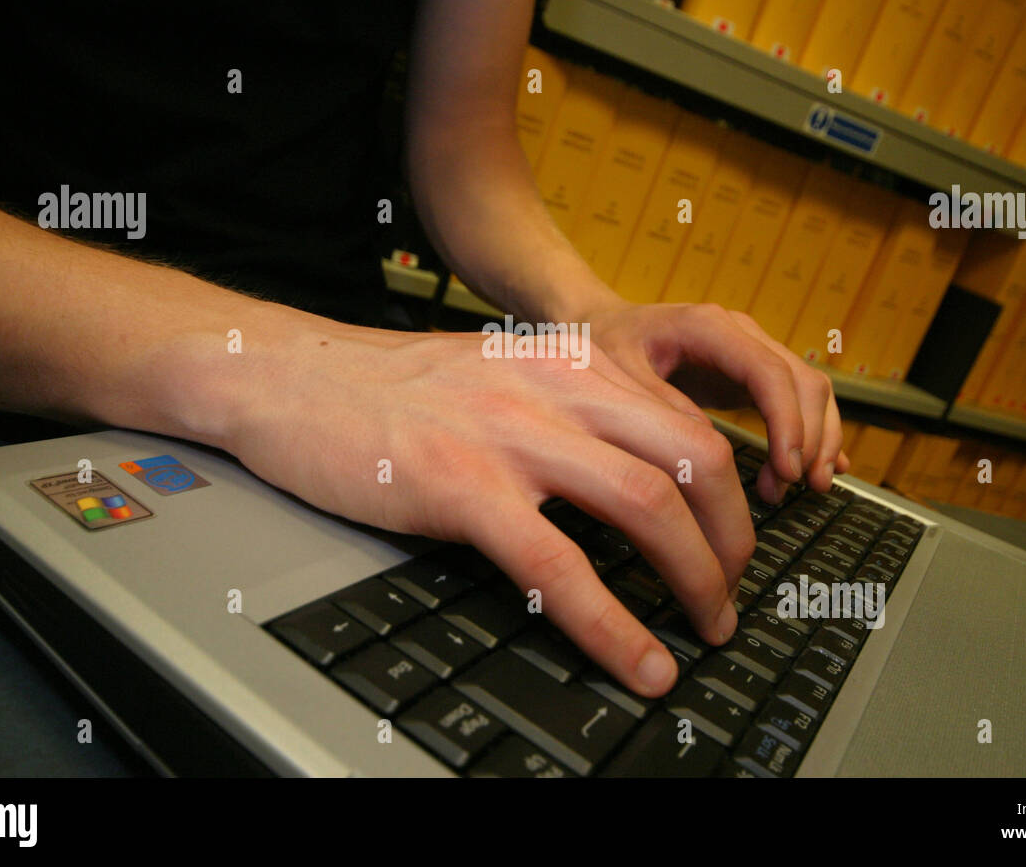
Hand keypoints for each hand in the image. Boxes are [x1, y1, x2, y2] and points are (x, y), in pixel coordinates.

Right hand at [217, 310, 754, 696]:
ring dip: (697, 578)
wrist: (291, 376)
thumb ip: (570, 412)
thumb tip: (632, 477)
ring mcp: (512, 436)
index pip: (690, 424)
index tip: (733, 543)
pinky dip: (612, 625)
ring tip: (707, 629)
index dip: (732, 494)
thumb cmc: (390, 388)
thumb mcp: (502, 377)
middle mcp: (559, 388)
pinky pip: (560, 566)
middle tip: (730, 594)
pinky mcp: (462, 486)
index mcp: (574, 361)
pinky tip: (638, 663)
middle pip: (696, 459)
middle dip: (735, 540)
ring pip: (648, 504)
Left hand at [579, 298, 850, 502]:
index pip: (768, 372)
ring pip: (810, 392)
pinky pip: (798, 401)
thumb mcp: (618, 375)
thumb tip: (706, 450)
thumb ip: (660, 407)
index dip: (787, 422)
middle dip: (808, 439)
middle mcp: (740, 335)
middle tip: (792, 487)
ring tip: (806, 488)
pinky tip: (824, 467)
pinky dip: (814, 434)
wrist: (604, 327)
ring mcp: (751, 353)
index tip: (788, 469)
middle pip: (802, 383)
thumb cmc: (607, 345)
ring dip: (816, 441)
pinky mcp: (751, 376)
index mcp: (708, 327)